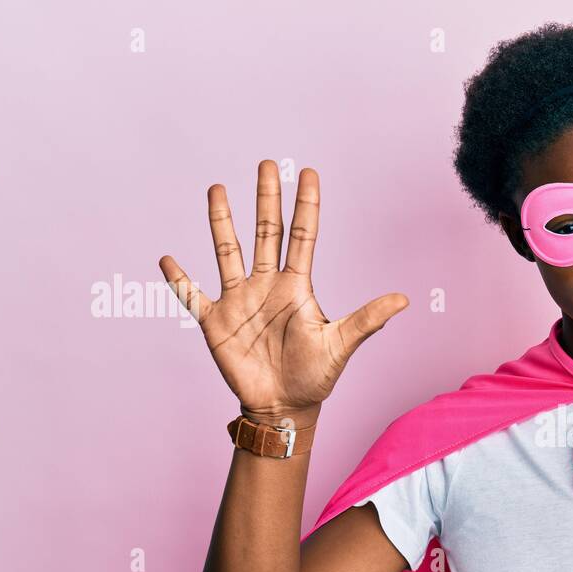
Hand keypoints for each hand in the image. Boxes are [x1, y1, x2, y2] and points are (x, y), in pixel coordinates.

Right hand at [158, 160, 408, 419]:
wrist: (284, 407)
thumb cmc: (314, 376)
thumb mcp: (341, 344)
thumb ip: (368, 319)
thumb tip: (405, 300)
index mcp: (297, 287)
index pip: (302, 236)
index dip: (306, 205)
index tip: (308, 173)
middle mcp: (267, 285)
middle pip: (266, 233)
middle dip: (266, 199)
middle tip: (268, 163)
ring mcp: (240, 301)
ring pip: (228, 252)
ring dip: (222, 222)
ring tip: (217, 188)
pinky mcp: (216, 322)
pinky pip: (193, 295)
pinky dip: (180, 279)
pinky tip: (168, 258)